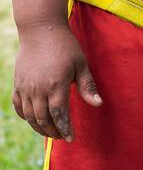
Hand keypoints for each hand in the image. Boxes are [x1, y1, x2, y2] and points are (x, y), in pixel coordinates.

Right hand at [12, 24, 102, 140]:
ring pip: (29, 116)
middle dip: (53, 131)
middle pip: (43, 119)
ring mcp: (25, 87)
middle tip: (62, 137)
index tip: (71, 139)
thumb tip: (98, 104)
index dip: (65, 129)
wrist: (40, 30)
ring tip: (51, 132)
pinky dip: (25, 117)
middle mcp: (38, 89)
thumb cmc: (65, 46)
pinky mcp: (17, 83)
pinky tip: (34, 120)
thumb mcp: (81, 65)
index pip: (59, 115)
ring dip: (40, 128)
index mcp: (56, 85)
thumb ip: (88, 87)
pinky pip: (18, 106)